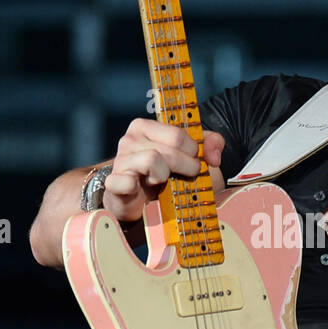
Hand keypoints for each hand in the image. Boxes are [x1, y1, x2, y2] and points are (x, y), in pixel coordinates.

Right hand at [101, 118, 225, 225]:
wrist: (140, 201)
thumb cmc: (167, 174)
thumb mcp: (192, 156)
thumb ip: (210, 144)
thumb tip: (213, 154)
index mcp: (145, 127)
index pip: (177, 134)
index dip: (193, 151)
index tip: (195, 160)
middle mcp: (129, 140)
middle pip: (168, 151)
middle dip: (185, 166)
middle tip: (189, 176)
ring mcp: (120, 161)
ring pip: (151, 161)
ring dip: (164, 177)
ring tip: (162, 182)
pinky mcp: (113, 183)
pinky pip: (126, 182)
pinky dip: (138, 188)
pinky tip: (140, 190)